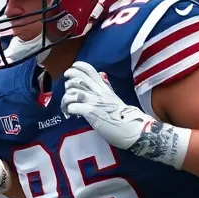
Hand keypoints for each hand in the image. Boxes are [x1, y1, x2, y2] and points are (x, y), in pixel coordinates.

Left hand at [61, 61, 189, 168]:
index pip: (88, 70)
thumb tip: (101, 74)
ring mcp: (94, 102)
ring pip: (72, 92)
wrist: (133, 129)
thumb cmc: (122, 116)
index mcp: (103, 87)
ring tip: (67, 106)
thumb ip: (104, 86)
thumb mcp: (112, 97)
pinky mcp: (91, 113)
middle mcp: (97, 92)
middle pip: (77, 78)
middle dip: (67, 83)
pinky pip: (74, 106)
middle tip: (68, 92)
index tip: (70, 73)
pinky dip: (69, 108)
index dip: (76, 68)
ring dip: (65, 99)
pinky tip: (70, 113)